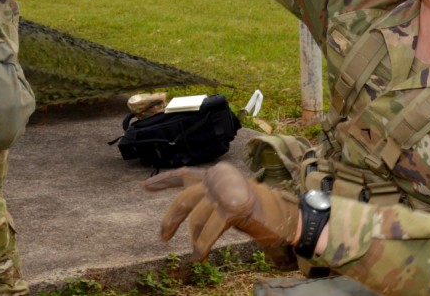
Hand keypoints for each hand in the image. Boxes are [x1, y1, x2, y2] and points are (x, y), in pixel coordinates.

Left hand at [143, 163, 298, 259]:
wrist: (283, 216)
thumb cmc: (258, 210)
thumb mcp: (229, 199)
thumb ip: (211, 198)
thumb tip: (190, 212)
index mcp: (217, 173)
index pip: (185, 174)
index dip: (165, 180)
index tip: (146, 186)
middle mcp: (219, 177)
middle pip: (185, 198)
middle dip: (171, 219)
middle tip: (163, 237)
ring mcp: (225, 192)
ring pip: (197, 217)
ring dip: (196, 239)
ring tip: (197, 254)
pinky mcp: (231, 208)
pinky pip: (209, 230)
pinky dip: (203, 245)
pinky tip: (200, 256)